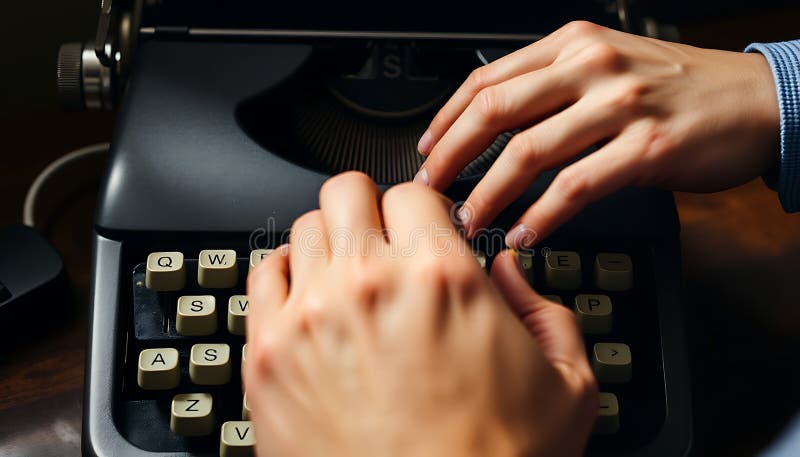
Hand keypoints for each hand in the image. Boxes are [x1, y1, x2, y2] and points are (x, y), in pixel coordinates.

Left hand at [245, 172, 596, 456]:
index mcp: (441, 278)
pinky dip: (284, 275)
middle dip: (369, 209)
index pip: (414, 191)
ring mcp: (308, 316)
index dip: (423, 209)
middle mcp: (368, 283)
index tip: (422, 229)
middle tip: (381, 240)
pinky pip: (261, 277)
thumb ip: (544, 309)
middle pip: (347, 191)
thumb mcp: (567, 386)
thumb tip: (509, 272)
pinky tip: (307, 299)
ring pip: (303, 228)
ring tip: (346, 275)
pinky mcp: (266, 356)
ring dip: (327, 242)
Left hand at [415, 21, 779, 247]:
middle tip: (432, 190)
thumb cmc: (678, 89)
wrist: (756, 100)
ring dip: (489, 194)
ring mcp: (620, 106)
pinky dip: (542, 216)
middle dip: (452, 156)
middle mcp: (591, 67)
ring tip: (470, 221)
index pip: (487, 80)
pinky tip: (526, 234)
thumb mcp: (608, 68)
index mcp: (573, 46)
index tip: (428, 150)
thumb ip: (553, 90)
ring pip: (528, 151)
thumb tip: (492, 130)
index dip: (447, 119)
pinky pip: (576, 187)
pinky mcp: (648, 148)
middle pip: (495, 111)